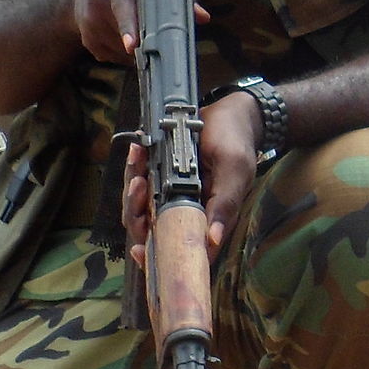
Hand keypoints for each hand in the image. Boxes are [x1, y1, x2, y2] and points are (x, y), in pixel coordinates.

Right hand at [67, 0, 209, 66]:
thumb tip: (202, 17)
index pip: (121, 3)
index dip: (128, 24)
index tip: (133, 45)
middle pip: (123, 31)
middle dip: (144, 41)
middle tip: (161, 45)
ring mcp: (87, 22)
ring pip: (120, 49)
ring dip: (137, 49)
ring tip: (143, 34)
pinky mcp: (87, 40)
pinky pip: (113, 56)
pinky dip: (126, 54)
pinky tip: (129, 39)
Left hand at [125, 88, 262, 267]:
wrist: (231, 113)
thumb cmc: (236, 142)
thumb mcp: (235, 170)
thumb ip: (225, 204)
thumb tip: (214, 240)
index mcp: (207, 218)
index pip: (183, 248)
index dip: (159, 255)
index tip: (140, 250)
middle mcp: (186, 211)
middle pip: (151, 229)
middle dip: (136, 211)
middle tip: (139, 184)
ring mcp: (172, 195)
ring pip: (139, 207)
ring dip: (132, 187)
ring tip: (138, 160)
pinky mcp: (162, 179)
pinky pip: (140, 181)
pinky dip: (134, 167)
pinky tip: (138, 150)